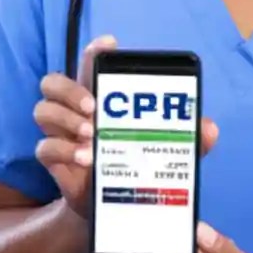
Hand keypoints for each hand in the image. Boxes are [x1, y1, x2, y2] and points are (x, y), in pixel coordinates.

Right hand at [33, 35, 218, 218]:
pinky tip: (85, 158)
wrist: (119, 207)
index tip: (109, 44)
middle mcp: (74, 111)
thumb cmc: (140, 167)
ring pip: (42, 110)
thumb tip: (210, 128)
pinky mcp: (54, 161)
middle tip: (94, 106)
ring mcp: (61, 134)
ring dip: (65, 118)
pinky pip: (44, 147)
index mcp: (99, 98)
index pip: (90, 65)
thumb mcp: (168, 151)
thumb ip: (190, 139)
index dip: (95, 51)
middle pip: (52, 82)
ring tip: (92, 135)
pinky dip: (62, 149)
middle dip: (69, 89)